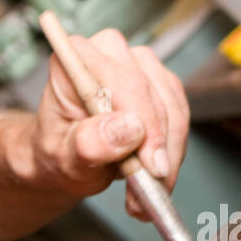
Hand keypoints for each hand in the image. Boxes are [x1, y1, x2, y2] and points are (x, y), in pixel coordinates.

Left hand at [32, 27, 188, 219]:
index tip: (150, 165)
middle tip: (149, 187)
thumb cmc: (60, 152)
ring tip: (149, 188)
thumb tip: (127, 130)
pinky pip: (180, 113)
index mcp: (76, 59)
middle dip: (155, 146)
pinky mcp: (159, 82)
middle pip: (151, 94)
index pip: (123, 82)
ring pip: (171, 106)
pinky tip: (156, 172)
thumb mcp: (64, 158)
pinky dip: (173, 148)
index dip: (143, 123)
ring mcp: (137, 64)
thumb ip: (89, 143)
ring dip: (167, 152)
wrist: (68, 158)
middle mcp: (108, 52)